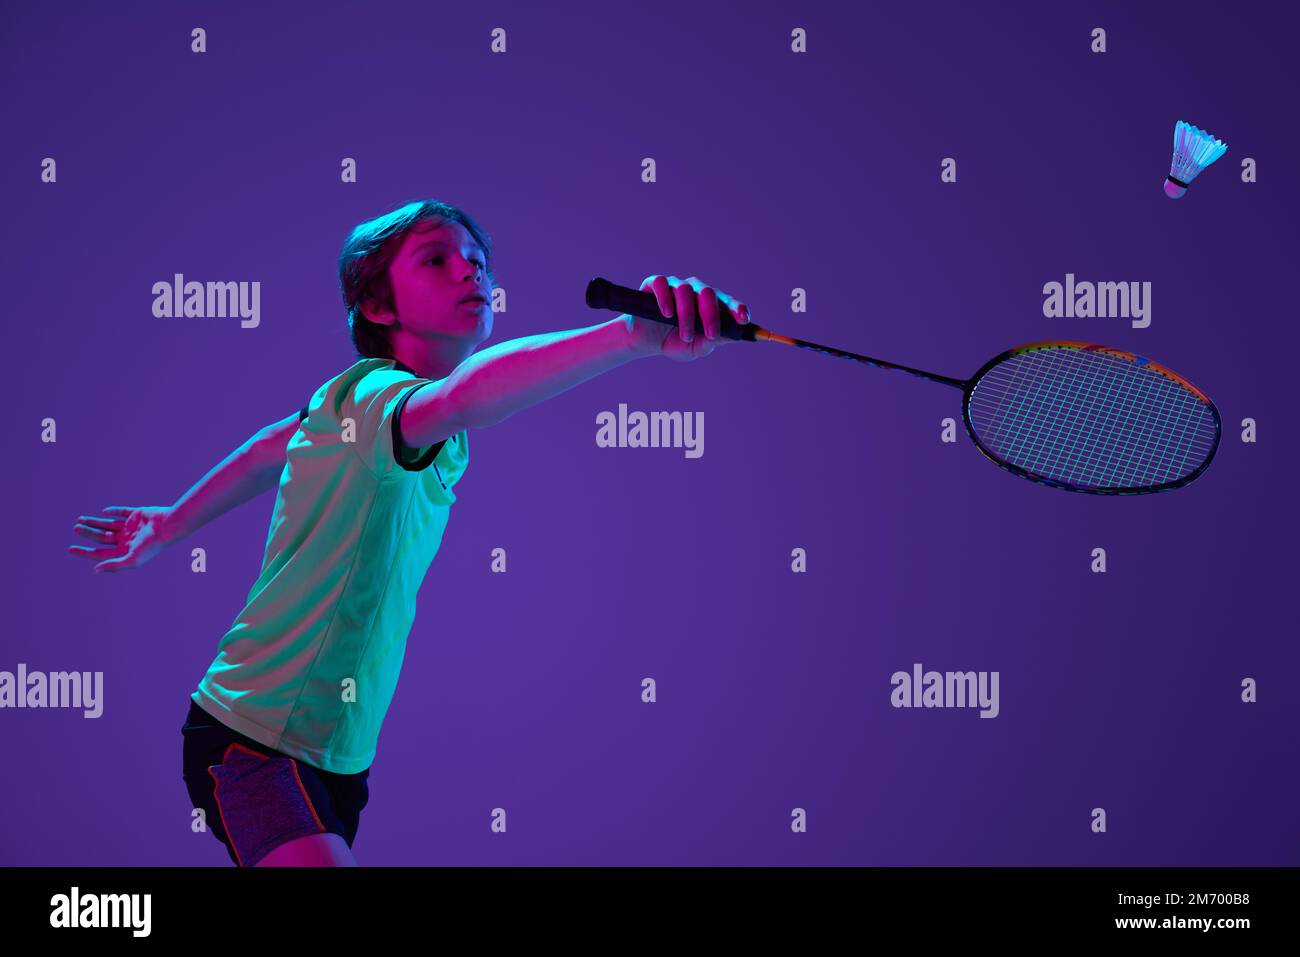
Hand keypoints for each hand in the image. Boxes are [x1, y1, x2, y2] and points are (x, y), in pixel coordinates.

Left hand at [68, 505, 171, 572]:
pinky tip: (104, 511)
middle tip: (76, 528)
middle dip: (88, 533)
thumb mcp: (132, 560)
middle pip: (102, 537)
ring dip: (94, 523)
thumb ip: (114, 565)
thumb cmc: (152, 545)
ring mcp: (131, 527)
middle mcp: (126, 540)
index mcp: (124, 552)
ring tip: (79, 520)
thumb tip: (95, 569)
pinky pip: (122, 512)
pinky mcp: (137, 515)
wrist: (168, 526)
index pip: (100, 553)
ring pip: (108, 525)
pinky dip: (113, 511)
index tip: (70, 549)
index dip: (85, 552)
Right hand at [627, 275, 750, 361]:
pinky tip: (667, 314)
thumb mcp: (693, 349)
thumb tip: (722, 336)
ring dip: (688, 315)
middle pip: (708, 293)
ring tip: (685, 335)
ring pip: (685, 290)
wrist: (643, 342)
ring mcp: (674, 286)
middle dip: (712, 315)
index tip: (743, 320)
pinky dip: (665, 298)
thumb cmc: (672, 342)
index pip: (727, 301)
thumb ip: (708, 343)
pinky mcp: (654, 284)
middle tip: (711, 335)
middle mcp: (694, 291)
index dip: (737, 308)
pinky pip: (661, 283)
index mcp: (708, 305)